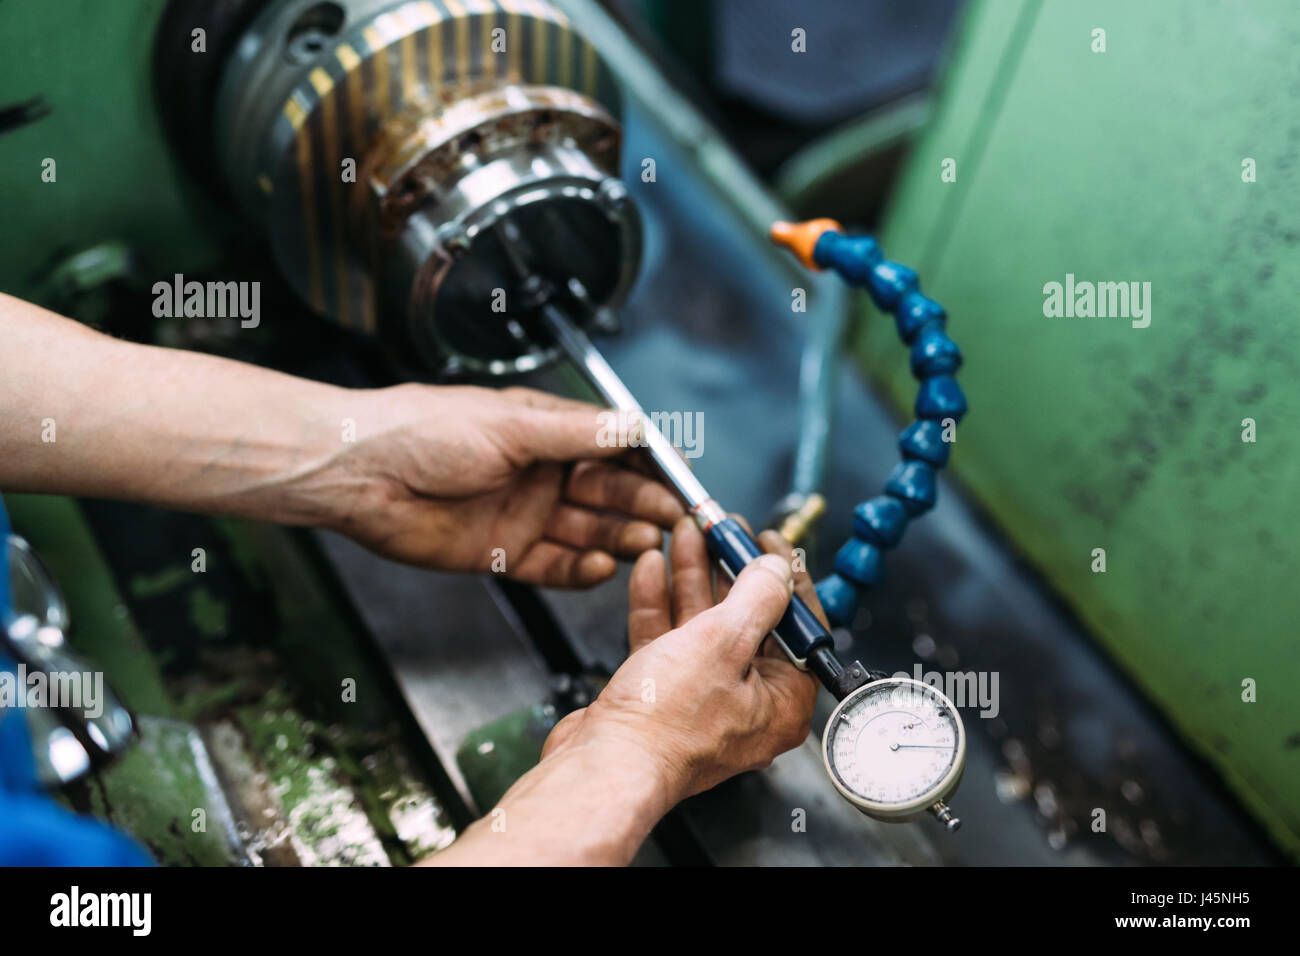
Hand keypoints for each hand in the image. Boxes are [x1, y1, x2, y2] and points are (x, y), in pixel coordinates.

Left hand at [319, 384, 683, 585]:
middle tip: (674, 517)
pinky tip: (599, 568)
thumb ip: (577, 434)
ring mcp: (524, 513)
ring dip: (618, 536)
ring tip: (643, 542)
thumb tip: (635, 425)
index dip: (650, 461)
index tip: (683, 477)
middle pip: (609, 491)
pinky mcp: (505, 552)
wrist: (360, 476)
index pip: (613, 445)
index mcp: (544, 429)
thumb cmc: (422, 431)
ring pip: (588, 530)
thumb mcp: (511, 425)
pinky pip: (555, 566)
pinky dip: (580, 571)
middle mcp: (540, 471)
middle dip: (643, 502)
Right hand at [426, 517, 825, 864]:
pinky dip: (659, 603)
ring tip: (686, 534)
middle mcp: (746, 703)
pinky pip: (668, 640)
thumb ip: (757, 598)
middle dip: (729, 569)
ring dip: (691, 576)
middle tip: (723, 531)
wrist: (604, 762)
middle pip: (748, 621)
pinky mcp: (661, 695)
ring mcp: (701, 699)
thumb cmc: (665, 724)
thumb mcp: (724, 642)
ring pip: (702, 625)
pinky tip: (651, 568)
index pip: (798, 628)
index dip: (786, 577)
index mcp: (781, 702)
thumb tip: (777, 569)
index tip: (771, 542)